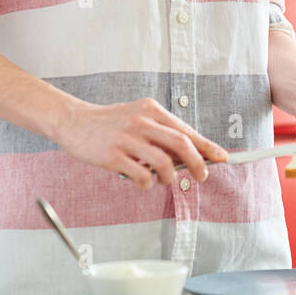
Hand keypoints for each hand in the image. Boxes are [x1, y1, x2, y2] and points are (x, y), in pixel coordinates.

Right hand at [54, 97, 226, 190]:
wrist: (74, 121)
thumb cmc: (110, 123)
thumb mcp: (138, 116)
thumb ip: (160, 132)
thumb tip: (188, 153)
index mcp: (151, 110)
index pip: (186, 130)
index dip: (206, 146)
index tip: (221, 157)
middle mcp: (142, 121)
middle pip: (181, 144)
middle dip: (197, 163)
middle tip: (201, 176)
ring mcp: (128, 138)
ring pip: (164, 163)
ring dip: (170, 177)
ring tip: (165, 180)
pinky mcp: (113, 155)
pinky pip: (142, 176)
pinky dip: (148, 184)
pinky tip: (143, 182)